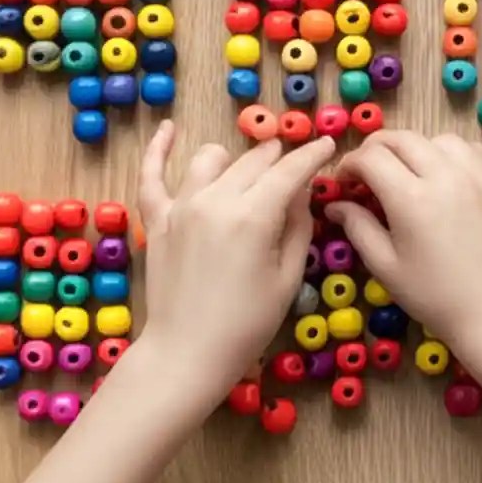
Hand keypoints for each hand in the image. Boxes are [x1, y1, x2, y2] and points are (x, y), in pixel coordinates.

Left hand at [135, 120, 335, 398]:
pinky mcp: (157, 220)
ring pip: (213, 160)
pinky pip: (152, 175)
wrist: (186, 354)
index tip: (329, 144)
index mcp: (254, 216)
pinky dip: (158, 149)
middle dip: (279, 159)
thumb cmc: (246, 325)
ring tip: (249, 170)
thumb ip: (297, 226)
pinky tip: (167, 128)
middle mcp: (216, 200)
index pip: (290, 171)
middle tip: (295, 167)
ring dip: (236, 159)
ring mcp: (182, 207)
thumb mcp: (287, 278)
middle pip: (254, 162)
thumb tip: (300, 191)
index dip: (313, 155)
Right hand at [324, 131, 481, 351]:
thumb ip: (357, 227)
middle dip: (376, 150)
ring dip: (414, 148)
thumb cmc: (434, 295)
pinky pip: (469, 149)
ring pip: (437, 139)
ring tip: (408, 173)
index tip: (344, 182)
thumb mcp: (385, 266)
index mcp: (411, 198)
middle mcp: (445, 175)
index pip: (370, 157)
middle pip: (401, 138)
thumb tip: (335, 205)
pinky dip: (450, 153)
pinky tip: (444, 175)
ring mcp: (476, 174)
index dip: (349, 164)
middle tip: (367, 172)